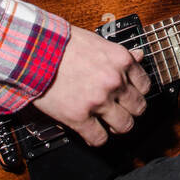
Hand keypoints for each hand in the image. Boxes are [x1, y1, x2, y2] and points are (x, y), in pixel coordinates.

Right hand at [30, 26, 150, 145]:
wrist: (33, 50)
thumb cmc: (61, 43)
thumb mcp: (97, 41)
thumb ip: (119, 53)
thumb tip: (138, 56)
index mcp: (121, 61)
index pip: (145, 85)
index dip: (137, 93)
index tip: (131, 96)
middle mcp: (114, 81)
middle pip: (138, 108)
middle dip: (130, 111)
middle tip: (121, 111)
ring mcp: (98, 100)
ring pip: (124, 125)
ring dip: (117, 126)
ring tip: (108, 124)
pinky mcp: (79, 117)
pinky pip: (99, 138)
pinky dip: (96, 138)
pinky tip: (91, 132)